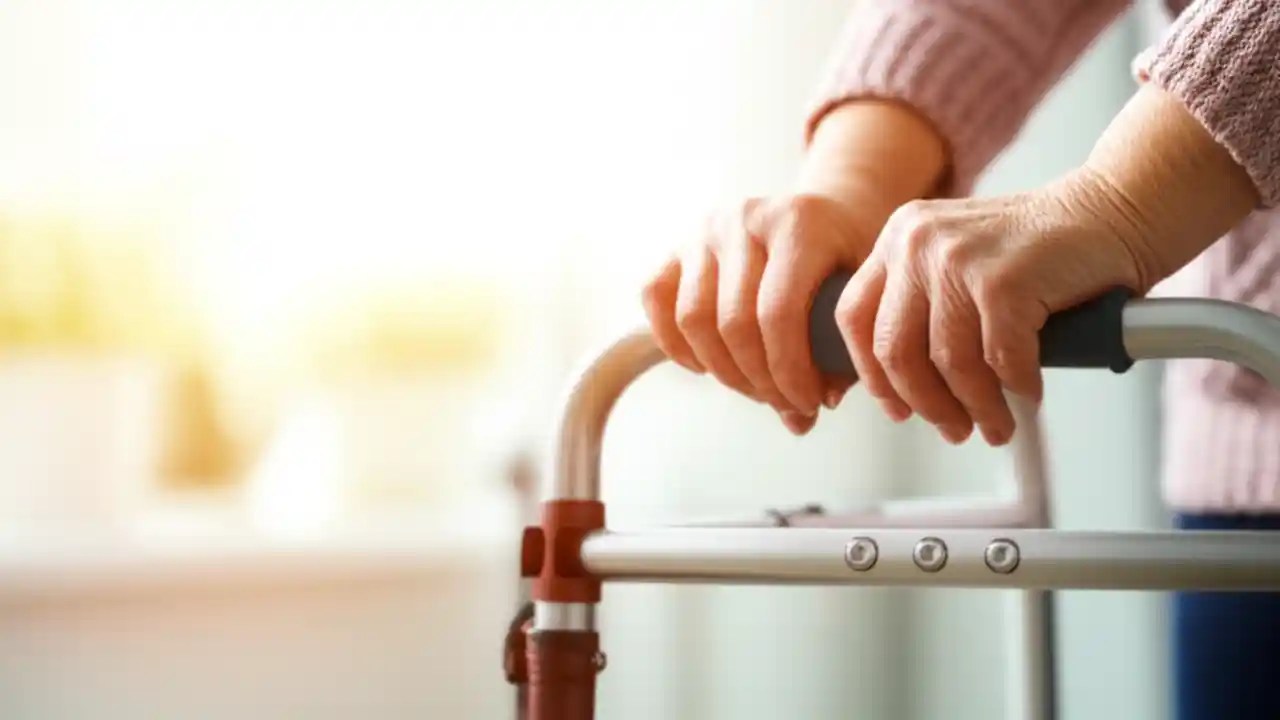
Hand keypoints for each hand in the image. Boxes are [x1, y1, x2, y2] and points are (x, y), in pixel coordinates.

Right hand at [641, 194, 874, 433]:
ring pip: (693, 318)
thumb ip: (842, 354)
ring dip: (723, 371)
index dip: (790, 372)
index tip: (810, 404)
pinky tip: (707, 366)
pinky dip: (674, 343)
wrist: (828, 215)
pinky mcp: (679, 244)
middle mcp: (746, 218)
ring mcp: (707, 229)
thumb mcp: (860, 296)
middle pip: (734, 323)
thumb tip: (800, 418)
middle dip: (760, 381)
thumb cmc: (848, 261)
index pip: (779, 313)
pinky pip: (656, 298)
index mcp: (798, 224)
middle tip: (785, 404)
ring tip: (755, 389)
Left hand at [834, 171, 1152, 445]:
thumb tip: (902, 385)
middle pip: (894, 351)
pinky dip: (1017, 388)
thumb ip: (924, 303)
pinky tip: (1030, 395)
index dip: (871, 375)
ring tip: (997, 426)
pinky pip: (1000, 362)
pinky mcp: (1005, 281)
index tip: (897, 408)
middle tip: (954, 429)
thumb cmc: (1040, 250)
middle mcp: (917, 242)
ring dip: (977, 408)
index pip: (855, 318)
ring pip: (949, 365)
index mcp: (898, 238)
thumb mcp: (958, 261)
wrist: (1114, 209)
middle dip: (926, 404)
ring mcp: (959, 259)